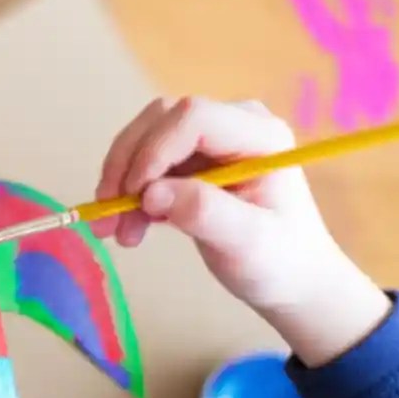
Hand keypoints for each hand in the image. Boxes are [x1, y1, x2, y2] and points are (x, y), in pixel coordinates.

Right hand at [96, 97, 389, 365]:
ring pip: (145, 140)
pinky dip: (128, 195)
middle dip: (127, 165)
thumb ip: (204, 213)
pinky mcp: (193, 161)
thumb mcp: (248, 244)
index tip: (134, 196)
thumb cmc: (281, 262)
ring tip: (113, 231)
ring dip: (120, 181)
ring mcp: (212, 142)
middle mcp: (235, 126)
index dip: (154, 150)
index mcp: (260, 135)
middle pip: (161, 120)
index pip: (193, 117)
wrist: (292, 280)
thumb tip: (151, 193)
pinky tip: (129, 230)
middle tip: (106, 215)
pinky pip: (146, 164)